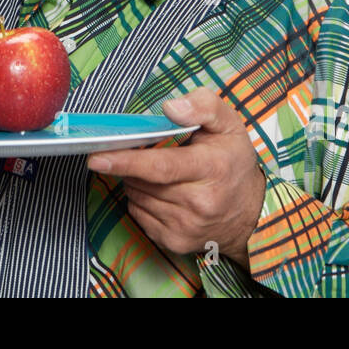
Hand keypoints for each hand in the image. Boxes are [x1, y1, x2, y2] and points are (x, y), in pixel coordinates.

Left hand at [86, 88, 265, 267]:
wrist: (250, 214)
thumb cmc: (233, 162)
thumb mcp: (229, 124)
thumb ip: (203, 106)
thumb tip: (170, 108)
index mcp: (212, 168)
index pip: (161, 167)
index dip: (127, 161)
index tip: (97, 157)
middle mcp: (199, 202)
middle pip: (142, 181)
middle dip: (130, 164)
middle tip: (136, 150)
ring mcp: (186, 226)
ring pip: (136, 196)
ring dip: (135, 180)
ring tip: (158, 171)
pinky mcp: (174, 242)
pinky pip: (139, 214)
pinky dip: (141, 199)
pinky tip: (160, 191)